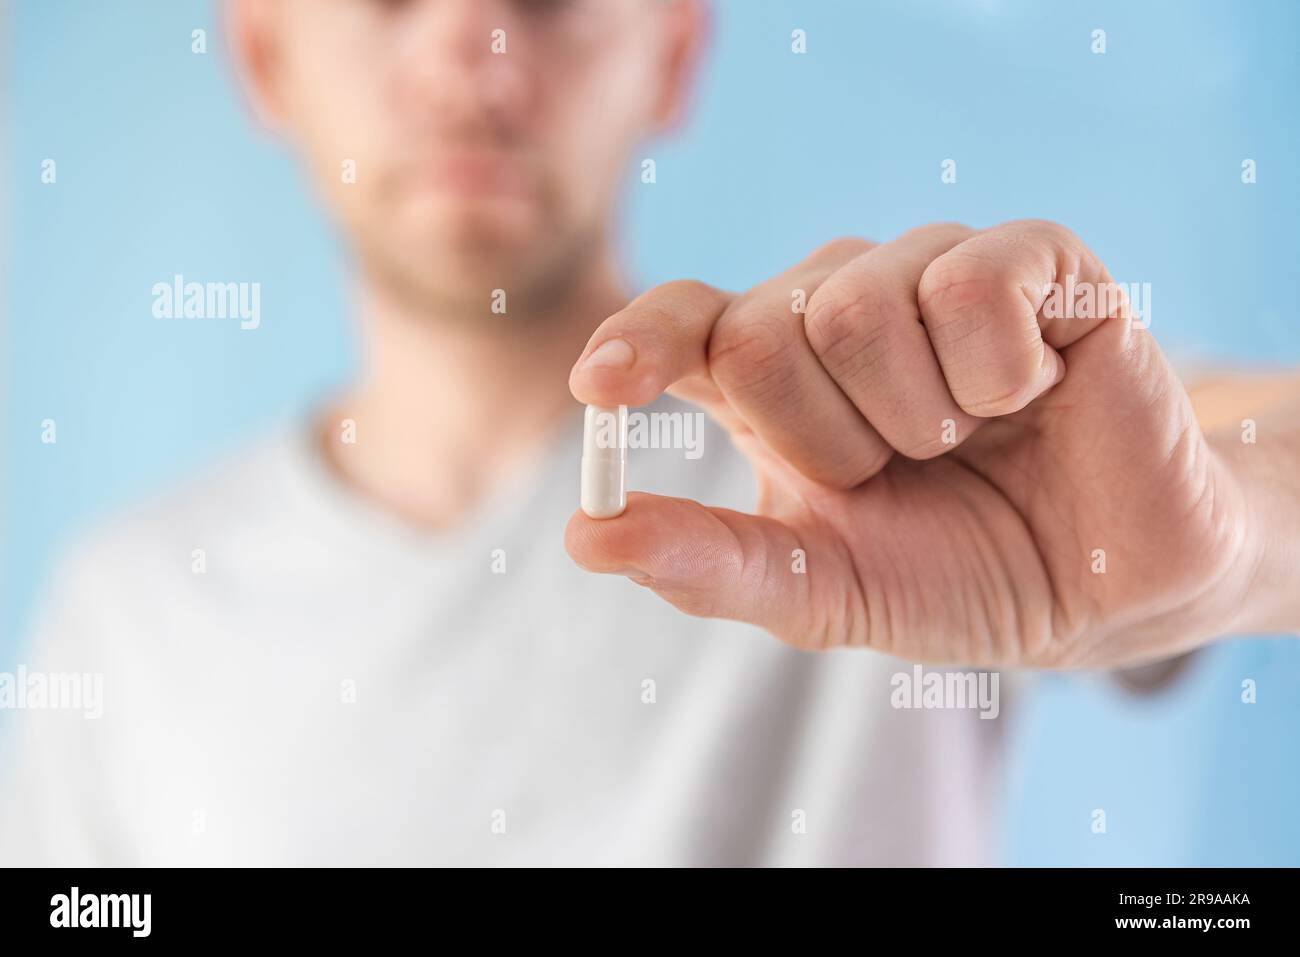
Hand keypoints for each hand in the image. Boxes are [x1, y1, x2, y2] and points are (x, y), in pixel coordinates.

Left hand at [565, 221, 1264, 667]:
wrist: (1101, 586)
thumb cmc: (950, 575)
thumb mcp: (818, 589)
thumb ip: (708, 562)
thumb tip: (586, 537)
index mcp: (774, 377)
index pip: (681, 323)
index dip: (639, 345)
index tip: (603, 391)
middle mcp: (839, 305)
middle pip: (760, 334)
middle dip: (829, 442)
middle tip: (899, 470)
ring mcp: (931, 271)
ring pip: (858, 307)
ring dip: (916, 419)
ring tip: (970, 439)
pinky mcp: (1031, 258)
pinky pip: (971, 284)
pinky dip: (999, 376)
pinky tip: (1030, 393)